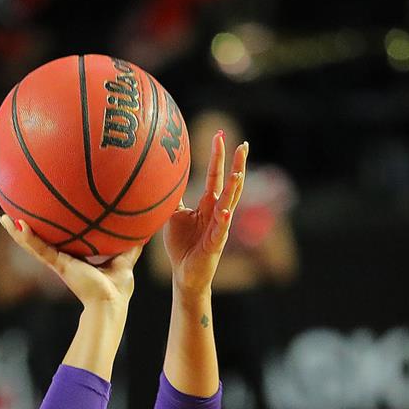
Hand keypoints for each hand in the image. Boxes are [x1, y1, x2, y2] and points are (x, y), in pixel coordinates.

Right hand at [0, 214, 141, 311]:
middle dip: (26, 230)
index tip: (42, 219)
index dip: (51, 231)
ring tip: (3, 218)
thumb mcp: (126, 260)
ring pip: (33, 245)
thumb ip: (132, 245)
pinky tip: (15, 224)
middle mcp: (62, 260)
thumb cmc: (117, 289)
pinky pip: (39, 248)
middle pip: (41, 242)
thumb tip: (146, 229)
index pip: (60, 242)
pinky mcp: (57, 265)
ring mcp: (57, 263)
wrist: (109, 304)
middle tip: (11, 217)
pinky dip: (26, 238)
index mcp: (75, 260)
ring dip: (17, 232)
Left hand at [164, 132, 249, 295]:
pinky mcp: (215, 244)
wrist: (183, 274)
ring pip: (229, 204)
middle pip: (229, 184)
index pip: (215, 175)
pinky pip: (220, 230)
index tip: (220, 135)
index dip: (217, 156)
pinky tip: (226, 210)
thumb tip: (164, 176)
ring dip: (235, 189)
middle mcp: (217, 212)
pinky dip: (223, 220)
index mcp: (207, 204)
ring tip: (239, 173)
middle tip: (244, 144)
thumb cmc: (181, 245)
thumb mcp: (174, 215)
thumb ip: (174, 197)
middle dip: (237, 165)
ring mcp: (219, 227)